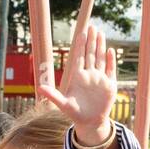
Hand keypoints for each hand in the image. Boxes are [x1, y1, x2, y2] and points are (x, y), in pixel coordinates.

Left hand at [41, 24, 116, 145]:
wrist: (90, 122)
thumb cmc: (75, 113)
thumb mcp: (63, 104)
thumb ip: (52, 95)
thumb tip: (39, 87)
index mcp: (78, 77)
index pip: (79, 57)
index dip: (80, 45)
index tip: (81, 33)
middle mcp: (89, 75)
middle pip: (90, 54)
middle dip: (92, 41)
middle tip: (92, 26)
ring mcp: (100, 79)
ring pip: (100, 59)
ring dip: (101, 46)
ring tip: (101, 33)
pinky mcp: (110, 85)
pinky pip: (110, 70)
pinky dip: (111, 61)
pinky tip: (110, 51)